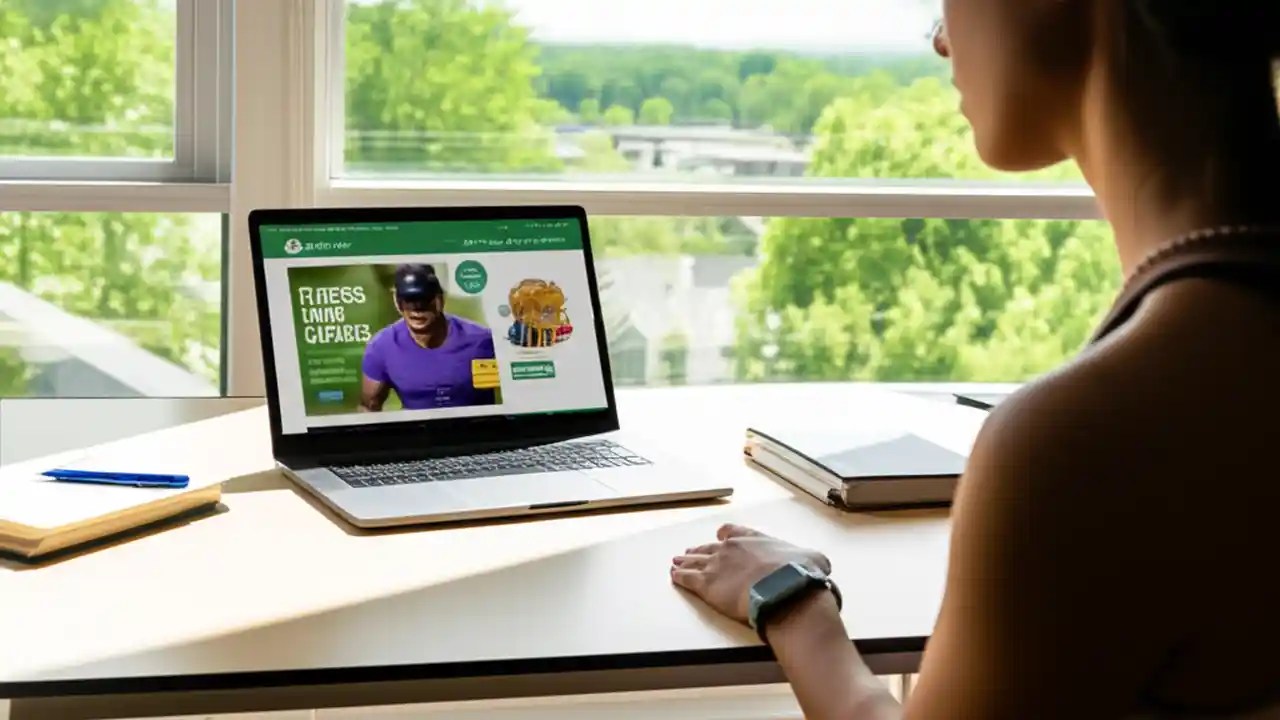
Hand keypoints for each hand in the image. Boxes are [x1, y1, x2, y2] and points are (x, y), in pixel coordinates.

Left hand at [670, 524, 831, 624]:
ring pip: (694, 561)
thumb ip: (810, 558)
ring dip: (685, 562)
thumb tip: (819, 564)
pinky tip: (674, 576)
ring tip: (676, 562)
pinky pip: (687, 578)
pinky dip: (679, 577)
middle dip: (700, 550)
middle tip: (690, 552)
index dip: (726, 535)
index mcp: (754, 538)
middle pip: (709, 547)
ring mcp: (716, 565)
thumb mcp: (813, 559)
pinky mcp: (706, 585)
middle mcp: (731, 548)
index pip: (733, 531)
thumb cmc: (799, 575)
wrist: (784, 590)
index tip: (720, 536)